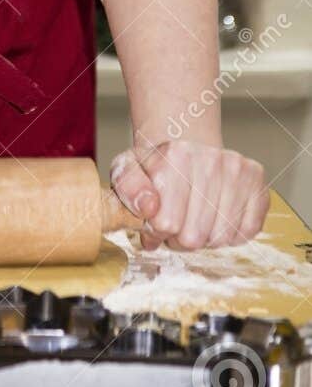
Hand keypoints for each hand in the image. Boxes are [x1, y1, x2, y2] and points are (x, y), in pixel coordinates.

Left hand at [109, 139, 268, 250]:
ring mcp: (239, 170)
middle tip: (175, 221)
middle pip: (194, 236)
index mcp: (176, 154)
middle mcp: (212, 159)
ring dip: (204, 238)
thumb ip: (128, 188)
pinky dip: (229, 235)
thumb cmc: (156, 167)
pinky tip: (215, 216)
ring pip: (221, 238)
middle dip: (179, 237)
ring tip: (193, 218)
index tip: (155, 218)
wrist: (186, 148)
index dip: (157, 230)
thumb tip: (149, 207)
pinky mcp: (258, 185)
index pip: (166, 223)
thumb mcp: (127, 169)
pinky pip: (245, 233)